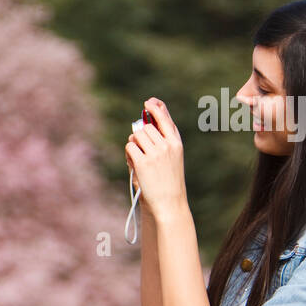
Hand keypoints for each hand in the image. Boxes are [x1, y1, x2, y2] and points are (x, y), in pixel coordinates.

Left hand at [125, 97, 188, 218]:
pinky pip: (129, 147)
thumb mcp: (171, 158)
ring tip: (139, 158)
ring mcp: (155, 154)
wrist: (169, 202)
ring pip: (136, 136)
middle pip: (146, 128)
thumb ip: (160, 141)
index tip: (148, 102)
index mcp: (176, 143)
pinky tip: (135, 164)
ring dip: (133, 144)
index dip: (156, 109)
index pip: (166, 120)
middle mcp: (167, 146)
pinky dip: (129, 154)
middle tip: (140, 148)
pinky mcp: (142, 162)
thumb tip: (138, 127)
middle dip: (139, 136)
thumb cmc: (168, 181)